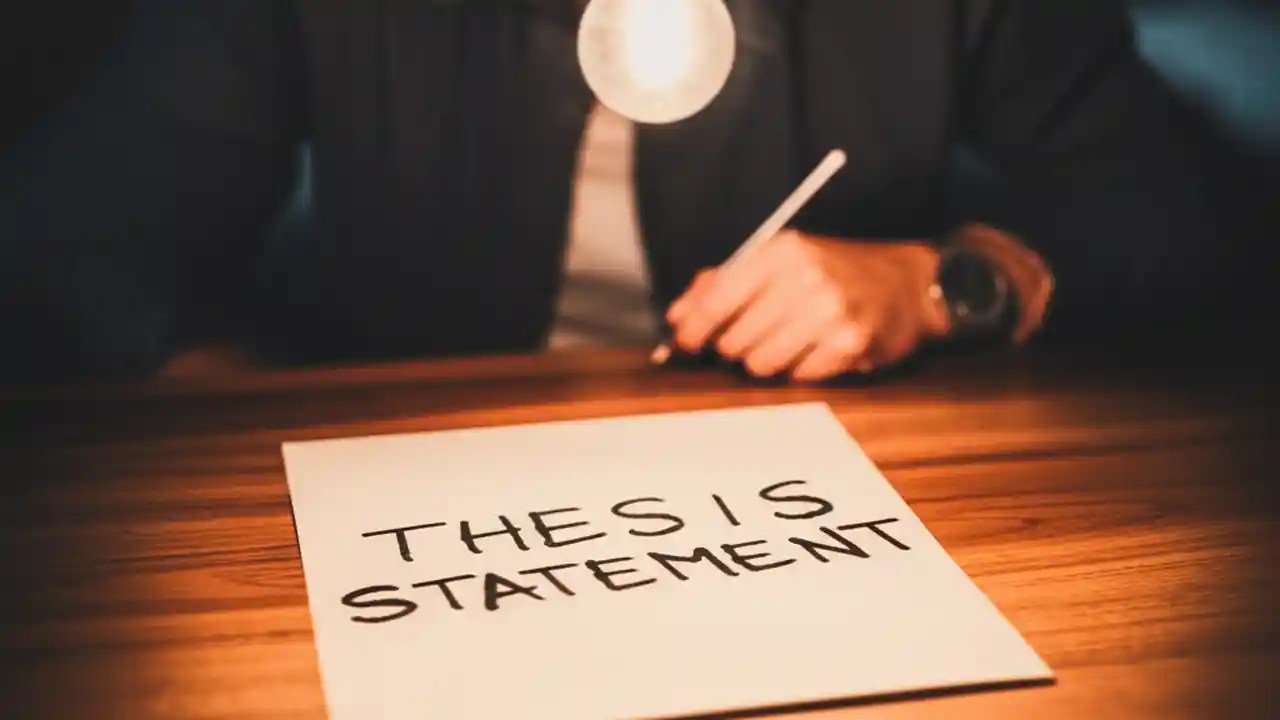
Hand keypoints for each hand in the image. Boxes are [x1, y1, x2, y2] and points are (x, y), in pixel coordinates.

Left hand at [664, 230, 949, 381]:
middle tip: (755, 336)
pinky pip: (796, 376)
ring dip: (766, 360)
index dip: (694, 328)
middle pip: (734, 339)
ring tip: (788, 341)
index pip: (718, 300)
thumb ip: (722, 283)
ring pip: (760, 364)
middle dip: (734, 346)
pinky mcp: (848, 343)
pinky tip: (817, 349)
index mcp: (781, 251)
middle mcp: (805, 277)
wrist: (905, 285)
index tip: (685, 343)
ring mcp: (829, 311)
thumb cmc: (833, 272)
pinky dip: (801, 369)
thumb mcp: (779, 260)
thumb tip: (678, 315)